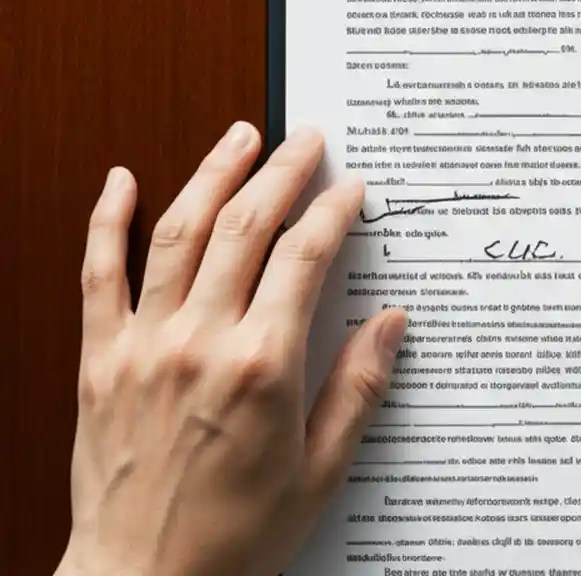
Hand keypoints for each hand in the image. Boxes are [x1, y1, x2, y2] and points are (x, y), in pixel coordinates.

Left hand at [59, 123, 406, 575]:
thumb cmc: (234, 536)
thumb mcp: (322, 470)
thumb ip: (358, 388)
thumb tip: (392, 323)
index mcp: (263, 367)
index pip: (304, 258)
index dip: (333, 211)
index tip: (350, 189)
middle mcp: (200, 342)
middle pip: (245, 227)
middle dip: (281, 172)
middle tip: (305, 138)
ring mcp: (144, 344)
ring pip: (178, 233)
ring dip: (210, 173)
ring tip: (238, 136)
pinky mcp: (101, 360)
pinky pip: (97, 274)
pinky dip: (107, 221)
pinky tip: (122, 181)